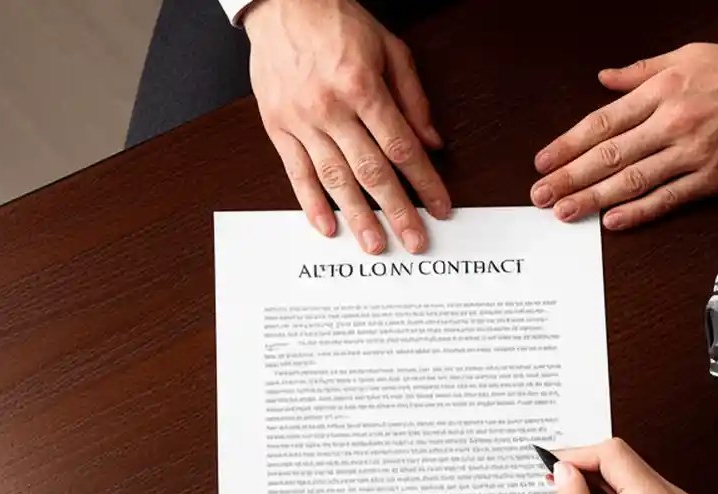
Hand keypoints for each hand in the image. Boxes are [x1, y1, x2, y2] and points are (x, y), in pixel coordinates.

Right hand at [244, 0, 450, 253]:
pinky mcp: (276, 126)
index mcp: (362, 87)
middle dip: (397, 211)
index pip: (401, 146)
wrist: (283, 2)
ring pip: (333, 178)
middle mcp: (330, 107)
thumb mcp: (390, 49)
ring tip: (376, 244)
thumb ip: (413, 99)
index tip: (440, 207)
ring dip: (358, 217)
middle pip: (371, 171)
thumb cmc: (338, 23)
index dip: (425, 182)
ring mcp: (300, 120)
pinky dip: (312, 203)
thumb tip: (432, 144)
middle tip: (415, 241)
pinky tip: (328, 227)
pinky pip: (296, 172)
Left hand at [531, 36, 717, 230]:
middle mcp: (673, 122)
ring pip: (632, 180)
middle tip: (541, 194)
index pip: (602, 122)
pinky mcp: (714, 178)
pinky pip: (668, 198)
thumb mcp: (689, 55)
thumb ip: (641, 71)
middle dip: (569, 177)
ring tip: (565, 212)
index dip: (568, 144)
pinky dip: (638, 212)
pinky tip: (614, 220)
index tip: (544, 160)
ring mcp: (693, 154)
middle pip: (609, 155)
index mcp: (663, 90)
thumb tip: (605, 80)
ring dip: (593, 198)